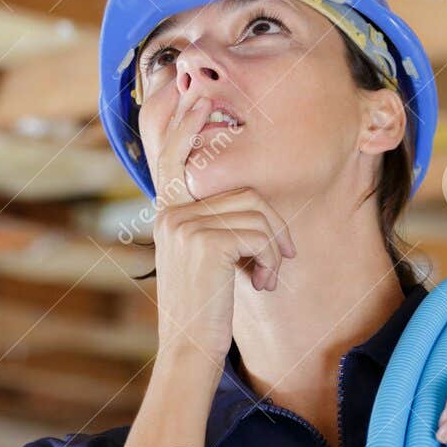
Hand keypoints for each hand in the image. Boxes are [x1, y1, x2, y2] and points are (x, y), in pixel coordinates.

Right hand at [149, 96, 295, 364]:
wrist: (189, 351)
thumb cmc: (204, 310)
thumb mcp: (202, 259)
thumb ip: (210, 224)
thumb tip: (247, 200)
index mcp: (167, 213)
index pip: (174, 157)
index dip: (186, 124)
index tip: (197, 94)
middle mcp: (171, 213)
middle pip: (244, 191)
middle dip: (271, 225)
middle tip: (278, 258)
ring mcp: (185, 225)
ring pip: (257, 212)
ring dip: (273, 249)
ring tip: (263, 278)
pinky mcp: (206, 242)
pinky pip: (260, 233)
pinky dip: (271, 261)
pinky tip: (260, 285)